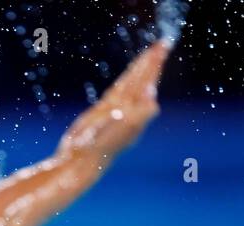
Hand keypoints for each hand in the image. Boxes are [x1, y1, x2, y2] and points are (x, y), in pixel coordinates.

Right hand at [58, 41, 169, 162]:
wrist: (80, 162)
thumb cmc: (96, 147)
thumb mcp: (116, 129)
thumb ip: (136, 109)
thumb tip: (152, 96)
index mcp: (133, 111)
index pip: (145, 83)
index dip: (152, 67)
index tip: (160, 49)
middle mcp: (127, 111)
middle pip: (142, 82)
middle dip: (152, 64)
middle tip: (163, 45)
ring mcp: (117, 111)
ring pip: (132, 85)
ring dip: (142, 70)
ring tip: (152, 54)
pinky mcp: (104, 113)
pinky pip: (119, 91)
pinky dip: (127, 81)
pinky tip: (131, 75)